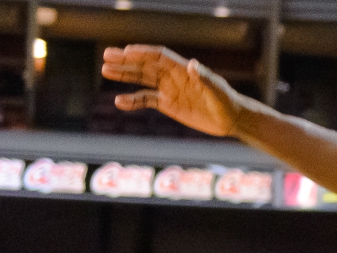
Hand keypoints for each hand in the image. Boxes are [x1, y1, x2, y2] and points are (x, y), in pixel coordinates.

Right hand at [101, 45, 243, 136]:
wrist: (231, 118)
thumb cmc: (227, 101)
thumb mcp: (217, 90)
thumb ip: (204, 77)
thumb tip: (191, 65)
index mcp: (183, 69)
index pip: (159, 56)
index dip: (143, 53)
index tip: (127, 51)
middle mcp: (173, 76)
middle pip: (145, 65)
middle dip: (126, 60)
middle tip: (107, 56)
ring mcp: (169, 89)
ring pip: (142, 79)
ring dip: (124, 75)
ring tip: (105, 71)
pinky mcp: (168, 104)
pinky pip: (146, 100)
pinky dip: (132, 100)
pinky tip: (119, 101)